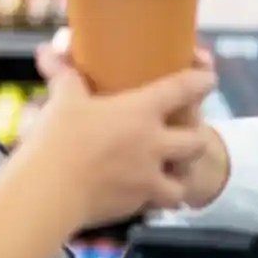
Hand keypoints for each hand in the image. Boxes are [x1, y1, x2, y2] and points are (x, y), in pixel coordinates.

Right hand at [35, 30, 229, 211]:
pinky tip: (143, 198)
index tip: (209, 79)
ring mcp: (148, 178)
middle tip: (191, 136)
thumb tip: (47, 51)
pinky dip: (152, 202)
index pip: (183, 90)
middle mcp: (154, 145)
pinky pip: (155, 206)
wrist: (50, 193)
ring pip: (182, 183)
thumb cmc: (59, 140)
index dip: (201, 82)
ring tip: (171, 176)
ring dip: (179, 180)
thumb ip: (63, 75)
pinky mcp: (136, 206)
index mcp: (141, 112)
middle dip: (198, 138)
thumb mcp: (63, 101)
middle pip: (196, 142)